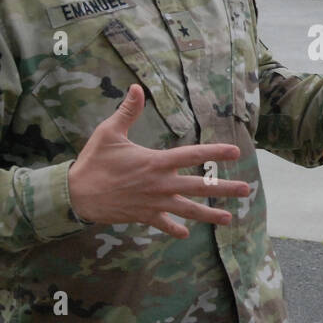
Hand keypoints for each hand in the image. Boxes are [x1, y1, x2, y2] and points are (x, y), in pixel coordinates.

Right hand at [68, 84, 249, 235]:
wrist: (76, 195)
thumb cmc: (93, 161)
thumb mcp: (109, 132)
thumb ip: (128, 111)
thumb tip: (136, 87)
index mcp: (155, 162)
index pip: (192, 156)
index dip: (215, 153)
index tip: (235, 152)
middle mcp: (160, 184)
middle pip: (199, 187)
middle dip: (224, 188)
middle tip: (246, 190)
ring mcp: (154, 203)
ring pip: (188, 210)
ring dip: (210, 215)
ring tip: (229, 218)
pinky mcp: (143, 216)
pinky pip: (164, 224)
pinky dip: (174, 229)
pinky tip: (186, 234)